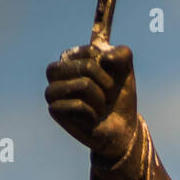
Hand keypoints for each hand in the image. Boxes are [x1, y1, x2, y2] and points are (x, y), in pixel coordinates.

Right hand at [45, 42, 137, 160]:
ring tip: (99, 107)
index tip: (110, 77)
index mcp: (70, 56)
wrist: (121, 127)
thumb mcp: (126, 70)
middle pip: (86, 66)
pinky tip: (91, 119)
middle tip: (107, 94)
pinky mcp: (54, 109)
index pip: (92, 52)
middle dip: (105, 82)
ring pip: (83, 85)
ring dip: (99, 98)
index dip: (109, 66)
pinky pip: (78, 105)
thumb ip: (122, 53)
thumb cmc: (118, 96)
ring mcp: (53, 90)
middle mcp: (56, 71)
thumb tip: (105, 58)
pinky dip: (92, 113)